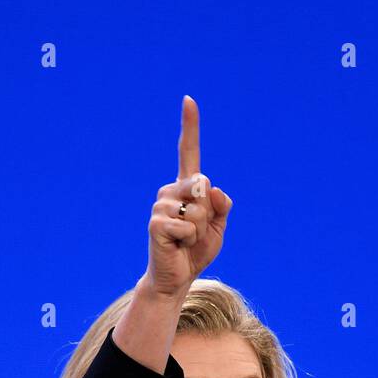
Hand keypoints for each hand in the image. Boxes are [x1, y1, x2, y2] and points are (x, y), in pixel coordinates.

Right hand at [142, 95, 232, 297]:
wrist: (176, 277)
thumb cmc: (195, 250)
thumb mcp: (218, 227)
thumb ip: (221, 206)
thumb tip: (212, 188)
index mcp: (186, 187)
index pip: (188, 152)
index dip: (189, 126)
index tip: (188, 100)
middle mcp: (170, 190)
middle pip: (203, 187)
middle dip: (208, 214)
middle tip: (195, 231)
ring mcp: (160, 205)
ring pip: (197, 210)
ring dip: (199, 230)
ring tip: (186, 240)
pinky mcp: (156, 222)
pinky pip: (188, 226)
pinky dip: (189, 240)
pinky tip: (177, 245)